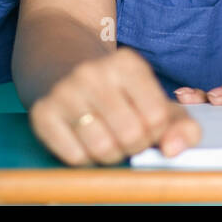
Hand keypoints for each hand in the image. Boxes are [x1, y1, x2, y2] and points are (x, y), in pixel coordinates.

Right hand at [28, 47, 202, 165]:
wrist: (61, 68)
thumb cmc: (117, 92)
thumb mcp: (152, 98)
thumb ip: (179, 124)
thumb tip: (174, 149)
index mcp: (127, 64)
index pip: (157, 118)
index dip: (156, 132)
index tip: (146, 125)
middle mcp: (94, 72)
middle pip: (131, 135)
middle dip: (133, 145)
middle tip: (126, 136)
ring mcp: (65, 91)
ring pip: (102, 148)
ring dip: (109, 155)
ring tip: (107, 139)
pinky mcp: (42, 112)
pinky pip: (74, 157)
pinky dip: (85, 158)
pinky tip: (84, 140)